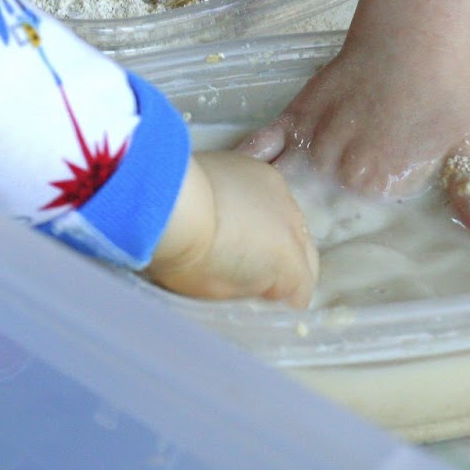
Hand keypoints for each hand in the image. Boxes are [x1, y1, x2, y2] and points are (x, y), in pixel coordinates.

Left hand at [147, 151, 318, 308]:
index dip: (286, 298)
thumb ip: (248, 288)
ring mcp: (278, 190)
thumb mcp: (221, 290)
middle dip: (288, 264)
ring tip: (245, 238)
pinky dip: (258, 206)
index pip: (302, 285)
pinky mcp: (256, 167)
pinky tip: (234, 210)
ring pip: (288, 217)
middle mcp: (293, 222)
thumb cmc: (187, 256)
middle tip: (261, 275)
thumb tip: (255, 284)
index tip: (267, 302)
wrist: (166, 201)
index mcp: (287, 260)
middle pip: (304, 248)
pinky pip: (267, 194)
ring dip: (273, 230)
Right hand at [240, 38, 469, 238]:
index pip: (347, 234)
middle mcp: (337, 172)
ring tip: (252, 234)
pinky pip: (260, 147)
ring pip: (280, 187)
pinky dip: (247, 166)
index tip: (322, 264)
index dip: (333, 249)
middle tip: (288, 255)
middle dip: (299, 234)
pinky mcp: (294, 118)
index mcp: (375, 189)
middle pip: (309, 215)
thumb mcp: (469, 154)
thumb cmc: (443, 101)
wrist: (412, 43)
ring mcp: (311, 145)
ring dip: (269, 209)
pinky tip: (233, 185)